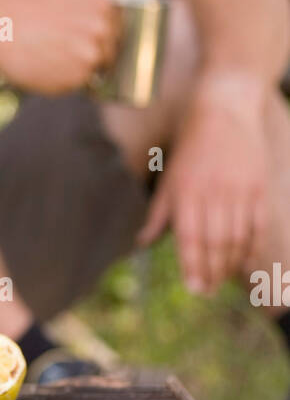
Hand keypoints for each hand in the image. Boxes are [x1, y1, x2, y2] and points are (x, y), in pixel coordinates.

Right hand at [0, 0, 120, 93]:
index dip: (99, 35)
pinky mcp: (75, 81)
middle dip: (90, 53)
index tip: (83, 39)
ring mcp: (90, 57)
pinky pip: (75, 86)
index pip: (117, 29)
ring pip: (92, 71)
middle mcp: (103, 31)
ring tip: (50, 58)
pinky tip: (43, 67)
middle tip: (63, 52)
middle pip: (108, 52)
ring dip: (76, 69)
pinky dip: (61, 82)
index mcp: (104, 6)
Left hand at [137, 72, 270, 293]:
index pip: (190, 239)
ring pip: (237, 239)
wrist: (224, 109)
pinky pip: (257, 225)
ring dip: (230, 265)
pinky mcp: (258, 186)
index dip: (192, 267)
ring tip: (221, 279)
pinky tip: (245, 262)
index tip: (193, 288)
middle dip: (211, 273)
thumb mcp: (168, 179)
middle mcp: (213, 193)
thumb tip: (142, 243)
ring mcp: (239, 190)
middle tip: (206, 290)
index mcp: (187, 193)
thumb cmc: (190, 149)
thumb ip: (158, 215)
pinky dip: (252, 248)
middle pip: (215, 244)